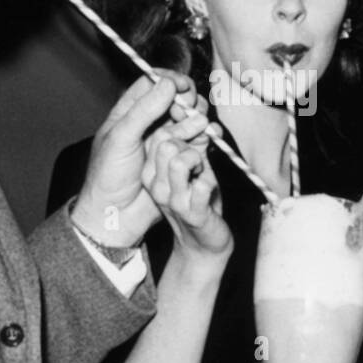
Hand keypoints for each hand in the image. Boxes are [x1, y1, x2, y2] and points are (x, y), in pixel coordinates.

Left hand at [74, 71, 211, 247]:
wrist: (116, 215)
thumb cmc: (109, 176)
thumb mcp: (121, 138)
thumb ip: (143, 110)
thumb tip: (168, 84)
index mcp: (128, 113)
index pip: (151, 83)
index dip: (169, 80)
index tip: (183, 85)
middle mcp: (148, 123)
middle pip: (174, 98)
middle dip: (187, 99)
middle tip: (189, 109)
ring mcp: (164, 139)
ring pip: (188, 118)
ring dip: (196, 117)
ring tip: (199, 125)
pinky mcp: (178, 157)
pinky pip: (195, 140)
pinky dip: (204, 134)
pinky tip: (209, 135)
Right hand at [142, 126, 231, 262]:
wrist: (205, 243)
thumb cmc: (199, 202)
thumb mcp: (192, 169)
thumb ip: (192, 146)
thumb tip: (201, 118)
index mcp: (152, 172)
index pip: (158, 135)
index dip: (181, 128)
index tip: (196, 133)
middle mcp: (156, 185)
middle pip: (165, 144)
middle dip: (188, 143)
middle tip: (198, 157)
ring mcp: (172, 200)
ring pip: (178, 161)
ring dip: (197, 161)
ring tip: (202, 172)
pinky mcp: (192, 214)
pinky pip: (201, 186)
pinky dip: (210, 182)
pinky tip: (209, 189)